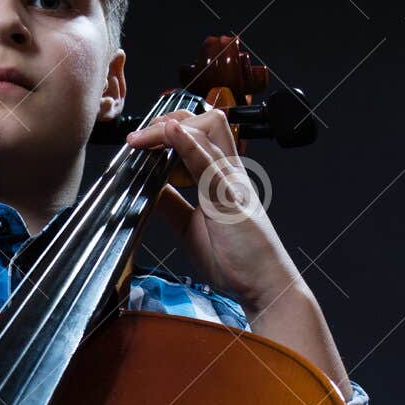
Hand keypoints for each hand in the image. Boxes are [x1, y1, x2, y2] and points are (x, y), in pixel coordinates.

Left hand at [124, 109, 301, 314]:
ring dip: (171, 129)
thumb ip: (172, 204)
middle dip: (171, 118)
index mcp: (222, 177)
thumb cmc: (236, 258)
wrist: (264, 285)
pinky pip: (209, 164)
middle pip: (209, 121)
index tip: (142, 140)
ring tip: (144, 137)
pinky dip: (188, 145)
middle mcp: (230, 173)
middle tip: (140, 137)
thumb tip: (148, 188)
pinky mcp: (231, 199)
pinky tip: (172, 134)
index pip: (201, 134)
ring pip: (209, 132)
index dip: (171, 128)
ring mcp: (232, 182)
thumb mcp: (190, 227)